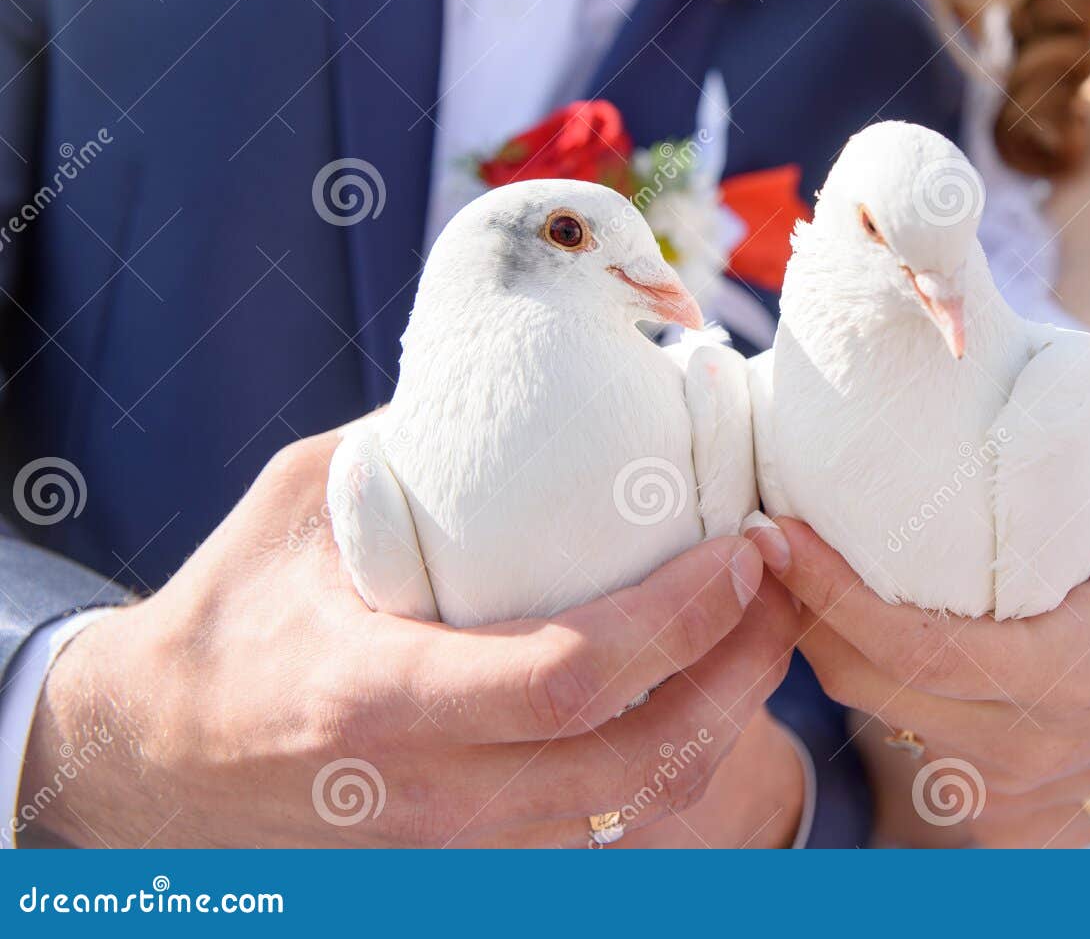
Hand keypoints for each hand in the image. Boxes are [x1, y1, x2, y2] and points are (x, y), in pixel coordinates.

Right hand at [19, 428, 796, 847]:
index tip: (741, 549)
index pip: (566, 679)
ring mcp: (453, 839)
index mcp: (376, 693)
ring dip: (726, 721)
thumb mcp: (308, 499)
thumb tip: (550, 384)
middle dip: (739, 675)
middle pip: (632, 764)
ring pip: (635, 810)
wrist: (160, 754)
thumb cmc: (237, 608)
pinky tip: (702, 688)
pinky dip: (675, 757)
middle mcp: (426, 790)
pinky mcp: (473, 852)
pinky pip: (606, 823)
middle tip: (781, 586)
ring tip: (764, 631)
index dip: (679, 620)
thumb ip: (424, 449)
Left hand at [744, 414, 1089, 824]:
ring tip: (786, 555)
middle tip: (760, 526)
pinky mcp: (1002, 780)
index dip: (834, 593)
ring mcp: (1017, 774)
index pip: (919, 648)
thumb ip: (1073, 429)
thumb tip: (980, 364)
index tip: (777, 529)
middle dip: (801, 608)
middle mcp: (1033, 741)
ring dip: (822, 635)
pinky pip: (903, 719)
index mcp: (1072, 671)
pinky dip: (862, 662)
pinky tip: (838, 602)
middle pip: (872, 685)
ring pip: (876, 707)